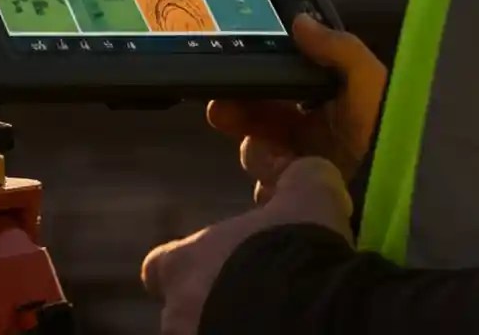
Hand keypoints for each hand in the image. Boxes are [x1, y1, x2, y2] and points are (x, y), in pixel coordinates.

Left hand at [141, 157, 353, 334]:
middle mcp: (177, 315)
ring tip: (274, 327)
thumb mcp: (309, 195)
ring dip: (227, 330)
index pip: (160, 267)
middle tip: (257, 306)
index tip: (216, 270)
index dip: (186, 268)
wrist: (317, 320)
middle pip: (184, 314)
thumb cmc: (299, 251)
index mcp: (184, 265)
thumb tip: (284, 159)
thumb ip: (294, 174)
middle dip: (213, 310)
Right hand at [209, 14, 385, 202]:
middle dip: (239, 110)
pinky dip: (267, 180)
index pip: (281, 81)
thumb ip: (340, 49)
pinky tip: (280, 180)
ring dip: (258, 150)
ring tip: (271, 157)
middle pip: (258, 114)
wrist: (388, 196)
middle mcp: (310, 130)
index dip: (256, 76)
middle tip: (221, 107)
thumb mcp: (371, 82)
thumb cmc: (382, 133)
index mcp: (327, 99)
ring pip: (256, 150)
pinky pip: (263, 185)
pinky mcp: (291, 196)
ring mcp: (298, 165)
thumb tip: (300, 21)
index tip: (234, 70)